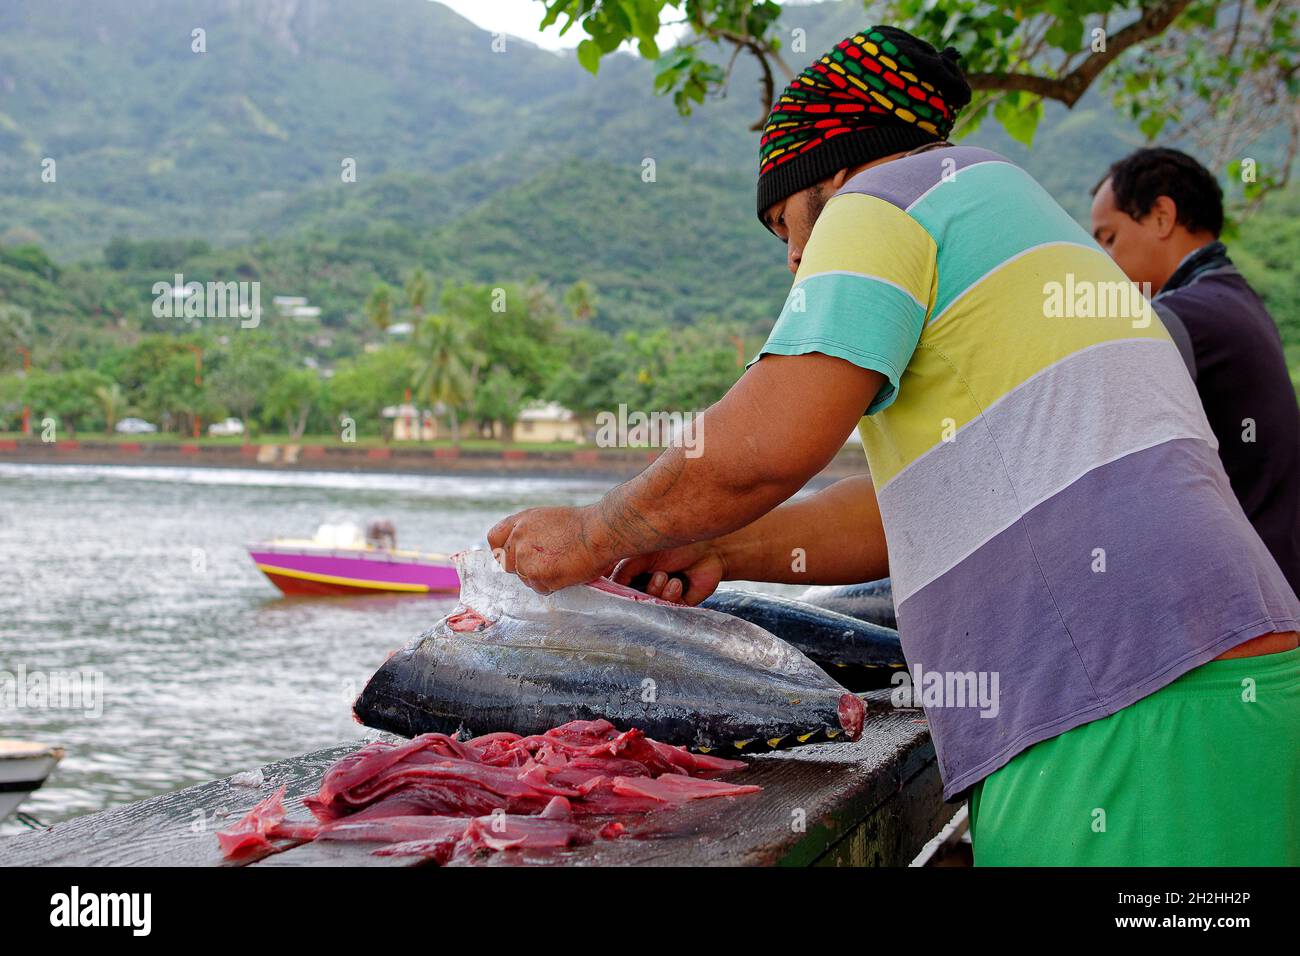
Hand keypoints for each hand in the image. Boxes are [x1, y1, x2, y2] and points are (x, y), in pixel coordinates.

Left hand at [487, 506, 616, 594]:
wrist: (599, 532)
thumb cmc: (582, 526)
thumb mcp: (547, 519)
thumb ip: (529, 532)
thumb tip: (521, 550)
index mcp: (520, 522)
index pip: (494, 539)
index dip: (502, 551)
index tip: (514, 557)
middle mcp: (518, 539)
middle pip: (509, 565)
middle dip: (525, 568)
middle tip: (548, 563)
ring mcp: (526, 559)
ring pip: (526, 579)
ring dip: (542, 577)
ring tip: (563, 564)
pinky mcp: (538, 575)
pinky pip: (541, 589)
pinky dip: (554, 585)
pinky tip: (567, 571)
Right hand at [611, 541, 727, 605]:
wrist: (710, 548)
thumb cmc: (677, 544)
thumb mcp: (642, 554)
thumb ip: (623, 571)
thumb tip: (608, 587)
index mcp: (635, 574)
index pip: (619, 589)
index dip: (617, 592)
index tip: (616, 590)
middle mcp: (647, 587)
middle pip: (632, 601)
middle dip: (637, 593)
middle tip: (647, 577)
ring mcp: (663, 597)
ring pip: (649, 607)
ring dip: (654, 591)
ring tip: (664, 575)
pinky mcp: (680, 606)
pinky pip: (668, 611)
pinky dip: (670, 596)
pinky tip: (676, 583)